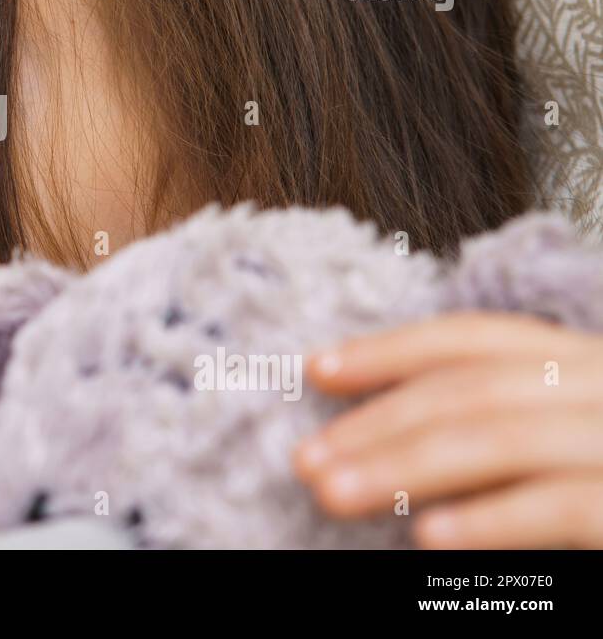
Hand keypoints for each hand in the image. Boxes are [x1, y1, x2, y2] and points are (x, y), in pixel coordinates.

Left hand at [293, 312, 602, 547]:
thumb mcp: (557, 446)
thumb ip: (495, 431)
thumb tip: (378, 444)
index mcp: (589, 368)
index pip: (478, 340)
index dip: (392, 349)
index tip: (317, 369)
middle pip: (476, 387)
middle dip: (380, 420)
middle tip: (306, 459)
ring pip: (504, 436)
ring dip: (405, 465)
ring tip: (334, 492)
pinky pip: (564, 504)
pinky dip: (492, 520)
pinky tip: (429, 540)